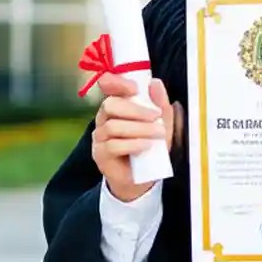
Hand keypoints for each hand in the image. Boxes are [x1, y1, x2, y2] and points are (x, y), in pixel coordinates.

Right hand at [91, 73, 181, 202]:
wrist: (143, 178)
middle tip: (155, 116)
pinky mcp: (100, 155)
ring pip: (113, 126)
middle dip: (135, 109)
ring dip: (139, 128)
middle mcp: (104, 119)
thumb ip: (160, 104)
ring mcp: (99, 137)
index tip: (134, 87)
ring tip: (157, 134)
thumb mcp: (162, 125)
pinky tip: (146, 146)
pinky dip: (133, 144)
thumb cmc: (150, 147)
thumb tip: (155, 83)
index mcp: (117, 107)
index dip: (117, 83)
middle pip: (110, 105)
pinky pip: (113, 145)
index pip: (108, 88)